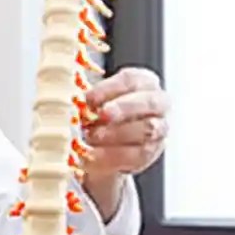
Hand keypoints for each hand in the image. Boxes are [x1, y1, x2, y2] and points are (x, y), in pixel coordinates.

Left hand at [80, 66, 169, 217]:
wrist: (110, 142)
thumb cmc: (102, 113)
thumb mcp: (96, 102)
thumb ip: (90, 101)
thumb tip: (74, 102)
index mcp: (144, 81)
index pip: (131, 79)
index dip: (109, 88)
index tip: (89, 98)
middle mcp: (159, 102)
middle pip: (147, 102)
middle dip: (122, 108)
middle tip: (100, 115)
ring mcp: (161, 127)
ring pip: (146, 129)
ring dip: (116, 133)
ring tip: (90, 137)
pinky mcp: (153, 152)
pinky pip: (138, 154)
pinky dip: (114, 155)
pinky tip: (94, 155)